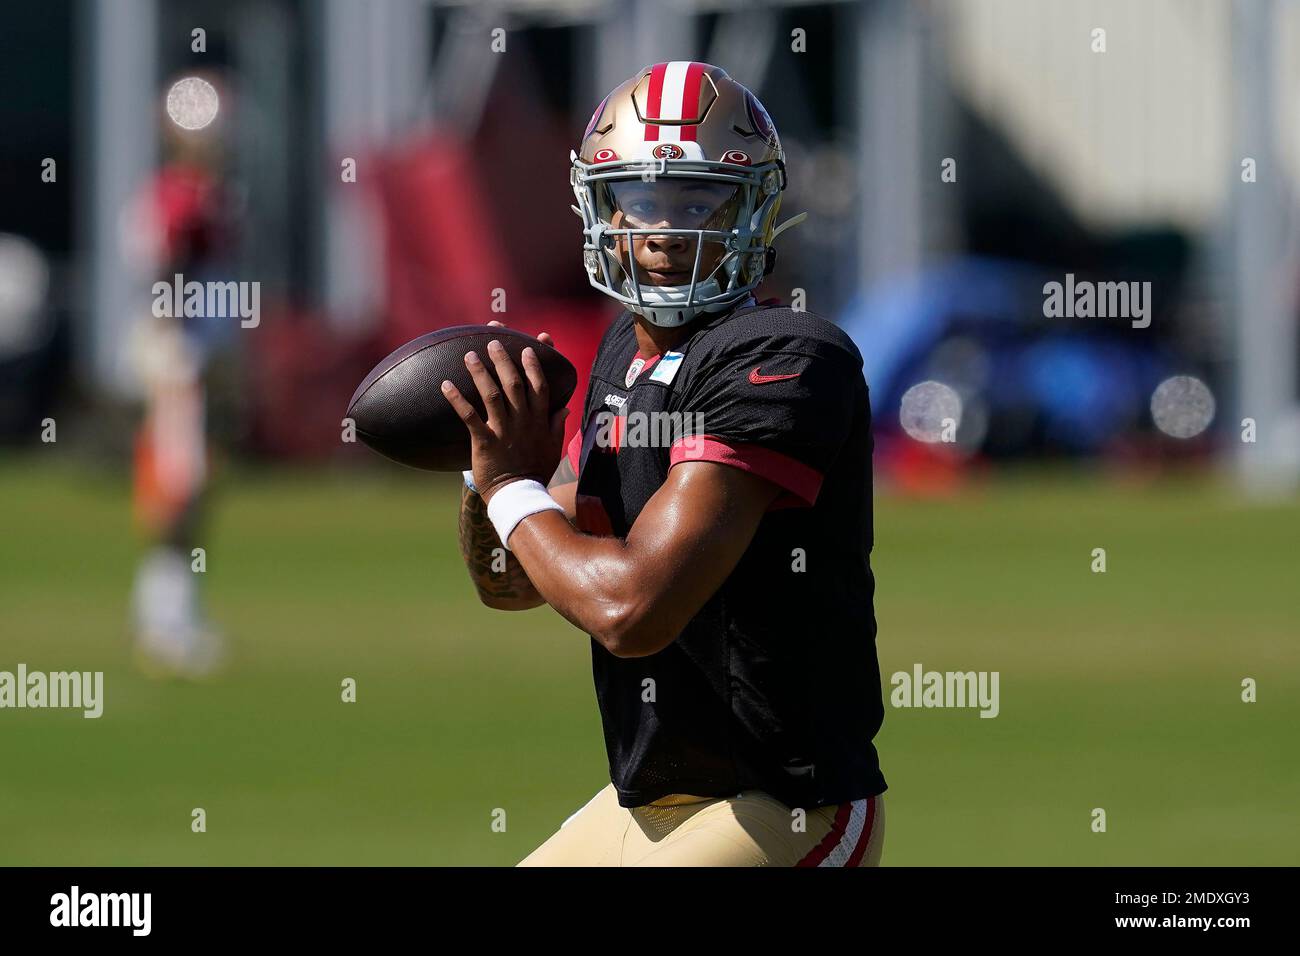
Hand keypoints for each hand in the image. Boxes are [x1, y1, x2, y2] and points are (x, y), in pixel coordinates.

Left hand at [440, 323, 567, 502]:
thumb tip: (565, 408)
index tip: (528, 347)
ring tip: (468, 355)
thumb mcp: (553, 447)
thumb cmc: (535, 471)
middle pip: (514, 383)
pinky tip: (445, 385)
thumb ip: (558, 425)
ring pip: (492, 395)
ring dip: (480, 373)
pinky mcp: (485, 441)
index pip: (539, 386)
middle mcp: (522, 421)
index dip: (533, 365)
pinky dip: (457, 399)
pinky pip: (469, 416)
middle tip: (492, 341)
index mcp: (539, 420)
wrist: (519, 495)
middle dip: (503, 360)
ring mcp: (503, 430)